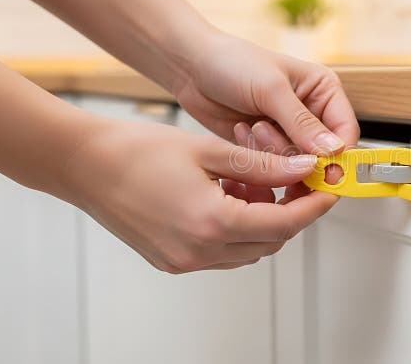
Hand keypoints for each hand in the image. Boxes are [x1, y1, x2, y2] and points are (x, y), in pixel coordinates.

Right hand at [62, 118, 336, 272]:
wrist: (83, 165)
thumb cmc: (135, 151)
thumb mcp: (209, 150)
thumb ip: (262, 164)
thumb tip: (302, 169)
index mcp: (212, 222)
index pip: (284, 224)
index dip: (312, 207)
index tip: (328, 191)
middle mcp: (199, 251)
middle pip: (270, 241)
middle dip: (288, 211)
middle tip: (289, 179)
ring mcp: (184, 261)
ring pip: (247, 249)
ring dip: (261, 219)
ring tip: (248, 181)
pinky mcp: (172, 260)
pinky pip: (221, 251)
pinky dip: (236, 228)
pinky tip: (225, 195)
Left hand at [174, 32, 358, 154]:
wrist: (191, 67)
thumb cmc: (231, 62)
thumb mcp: (271, 89)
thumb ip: (303, 123)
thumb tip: (333, 151)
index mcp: (324, 91)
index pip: (345, 133)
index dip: (338, 156)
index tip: (323, 172)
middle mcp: (311, 113)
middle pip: (323, 155)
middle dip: (297, 154)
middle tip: (273, 140)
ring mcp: (289, 131)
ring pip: (297, 164)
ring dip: (273, 152)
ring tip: (254, 126)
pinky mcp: (267, 145)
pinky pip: (273, 166)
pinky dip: (258, 155)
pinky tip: (243, 131)